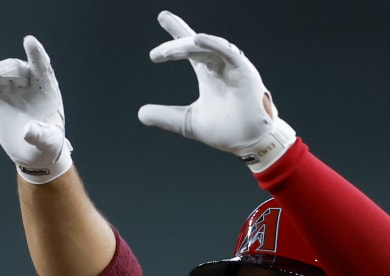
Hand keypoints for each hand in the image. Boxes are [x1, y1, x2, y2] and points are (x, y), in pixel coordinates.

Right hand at [0, 35, 73, 183]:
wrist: (32, 152)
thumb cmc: (47, 145)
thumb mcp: (49, 143)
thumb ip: (42, 135)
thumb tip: (28, 130)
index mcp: (47, 90)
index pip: (43, 67)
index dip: (36, 54)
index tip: (29, 41)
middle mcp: (29, 83)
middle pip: (16, 68)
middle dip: (3, 68)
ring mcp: (11, 86)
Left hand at [137, 10, 296, 171]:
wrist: (249, 143)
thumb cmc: (226, 130)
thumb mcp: (187, 122)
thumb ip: (165, 116)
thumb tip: (140, 113)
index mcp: (208, 72)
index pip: (190, 47)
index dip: (177, 31)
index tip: (163, 17)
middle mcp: (220, 65)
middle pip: (195, 45)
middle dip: (175, 45)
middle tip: (156, 54)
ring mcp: (233, 66)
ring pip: (207, 48)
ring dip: (187, 47)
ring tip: (168, 52)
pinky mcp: (245, 71)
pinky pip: (229, 52)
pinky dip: (213, 44)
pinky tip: (197, 39)